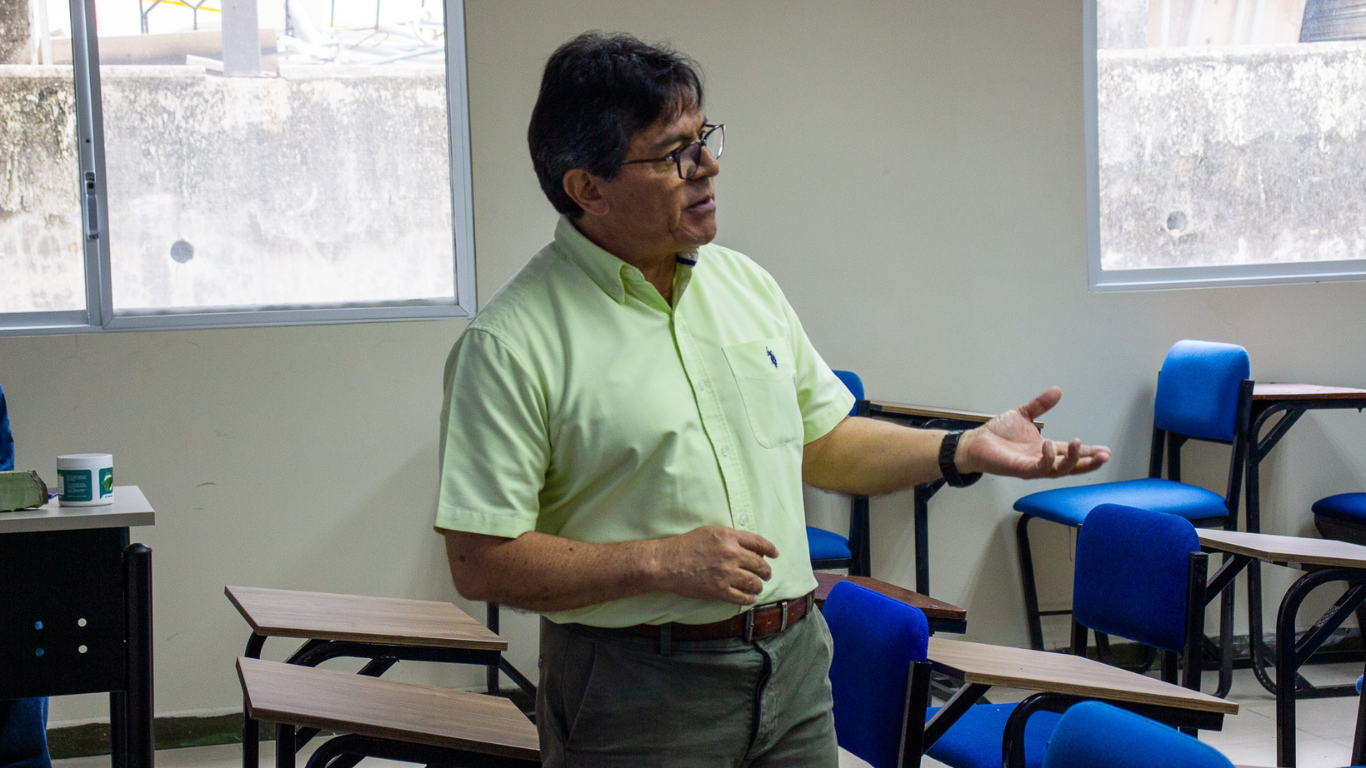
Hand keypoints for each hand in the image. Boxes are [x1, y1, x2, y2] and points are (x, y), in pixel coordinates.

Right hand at [653, 525, 778, 605]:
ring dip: (759, 586)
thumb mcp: (710, 532)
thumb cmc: (686, 545)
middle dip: (766, 571)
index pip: (759, 542)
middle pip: (760, 564)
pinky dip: (750, 599)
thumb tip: (749, 548)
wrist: (668, 562)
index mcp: (729, 537)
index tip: (774, 554)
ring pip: (754, 582)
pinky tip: (750, 598)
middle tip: (766, 574)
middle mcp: (732, 554)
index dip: (770, 549)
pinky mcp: (720, 590)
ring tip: (758, 587)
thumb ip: (730, 537)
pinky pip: (742, 597)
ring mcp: (727, 574)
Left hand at [956, 387, 1110, 478]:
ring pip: (1058, 470)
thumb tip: (1057, 390)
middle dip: (1088, 462)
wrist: (975, 442)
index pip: (1071, 453)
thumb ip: (1040, 405)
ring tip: (1079, 444)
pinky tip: (1050, 445)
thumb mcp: (1023, 415)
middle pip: (1071, 466)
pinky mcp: (1020, 469)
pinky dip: (1047, 458)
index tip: (1105, 451)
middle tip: (1104, 456)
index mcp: (1045, 449)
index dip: (1088, 453)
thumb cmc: (998, 433)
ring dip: (1072, 460)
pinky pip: (1038, 468)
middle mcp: (1042, 461)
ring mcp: (1032, 467)